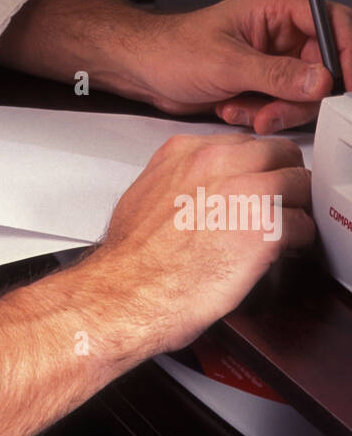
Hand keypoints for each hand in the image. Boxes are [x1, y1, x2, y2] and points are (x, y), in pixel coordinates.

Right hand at [88, 130, 313, 355]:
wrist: (131, 292)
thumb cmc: (133, 259)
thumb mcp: (145, 197)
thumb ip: (177, 181)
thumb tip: (193, 191)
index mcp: (185, 153)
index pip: (243, 142)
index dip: (255, 166)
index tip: (258, 182)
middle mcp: (215, 163)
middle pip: (277, 153)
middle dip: (284, 177)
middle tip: (282, 201)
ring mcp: (243, 190)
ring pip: (298, 182)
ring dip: (296, 207)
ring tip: (287, 227)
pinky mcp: (264, 225)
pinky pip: (303, 223)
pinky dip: (301, 239)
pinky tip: (286, 250)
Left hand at [143, 0, 351, 132]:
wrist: (143, 70)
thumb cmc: (172, 49)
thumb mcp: (227, 62)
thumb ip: (277, 74)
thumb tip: (321, 80)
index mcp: (276, 9)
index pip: (332, 23)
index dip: (348, 52)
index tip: (348, 83)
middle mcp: (280, 34)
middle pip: (325, 67)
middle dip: (301, 96)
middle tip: (276, 109)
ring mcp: (274, 62)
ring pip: (305, 94)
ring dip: (277, 110)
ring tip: (243, 108)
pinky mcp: (264, 86)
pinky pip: (283, 107)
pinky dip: (262, 115)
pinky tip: (234, 108)